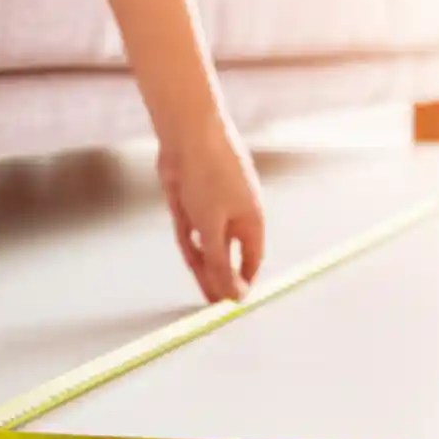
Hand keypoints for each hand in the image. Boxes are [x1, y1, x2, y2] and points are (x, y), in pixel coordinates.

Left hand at [158, 117, 264, 302]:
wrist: (187, 135)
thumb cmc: (209, 176)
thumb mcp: (213, 228)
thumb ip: (219, 264)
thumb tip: (232, 296)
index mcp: (251, 219)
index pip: (251, 259)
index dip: (243, 280)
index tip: (233, 302)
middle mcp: (234, 214)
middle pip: (228, 253)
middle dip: (220, 276)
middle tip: (211, 304)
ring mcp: (211, 206)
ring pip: (208, 243)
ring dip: (203, 264)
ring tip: (200, 288)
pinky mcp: (190, 200)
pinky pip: (191, 228)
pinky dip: (190, 244)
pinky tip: (191, 259)